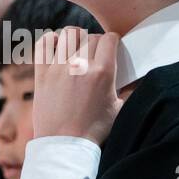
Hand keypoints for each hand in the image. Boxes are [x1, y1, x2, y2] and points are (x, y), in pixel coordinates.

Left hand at [33, 28, 123, 144]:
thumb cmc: (93, 130)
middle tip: (94, 54)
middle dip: (95, 42)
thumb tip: (137, 77)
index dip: (112, 41)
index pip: (109, 38)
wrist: (65, 144)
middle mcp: (80, 66)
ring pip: (68, 34)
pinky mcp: (41, 73)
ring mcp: (58, 68)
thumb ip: (128, 89)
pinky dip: (50, 41)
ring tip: (76, 47)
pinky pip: (44, 44)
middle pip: (90, 36)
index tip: (110, 47)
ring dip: (75, 38)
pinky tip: (56, 46)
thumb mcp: (119, 109)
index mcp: (102, 72)